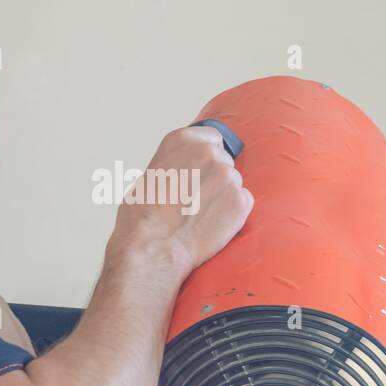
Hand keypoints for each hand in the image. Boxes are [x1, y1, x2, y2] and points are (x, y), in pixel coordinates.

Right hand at [108, 125, 252, 272]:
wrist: (153, 247)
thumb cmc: (142, 217)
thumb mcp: (151, 174)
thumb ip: (176, 164)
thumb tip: (187, 170)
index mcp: (183, 140)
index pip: (212, 138)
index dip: (207, 158)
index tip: (200, 172)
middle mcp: (208, 152)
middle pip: (224, 160)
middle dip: (214, 179)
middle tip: (196, 200)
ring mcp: (227, 176)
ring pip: (233, 183)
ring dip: (223, 196)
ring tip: (201, 215)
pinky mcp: (240, 201)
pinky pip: (243, 202)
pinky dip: (232, 213)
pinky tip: (212, 224)